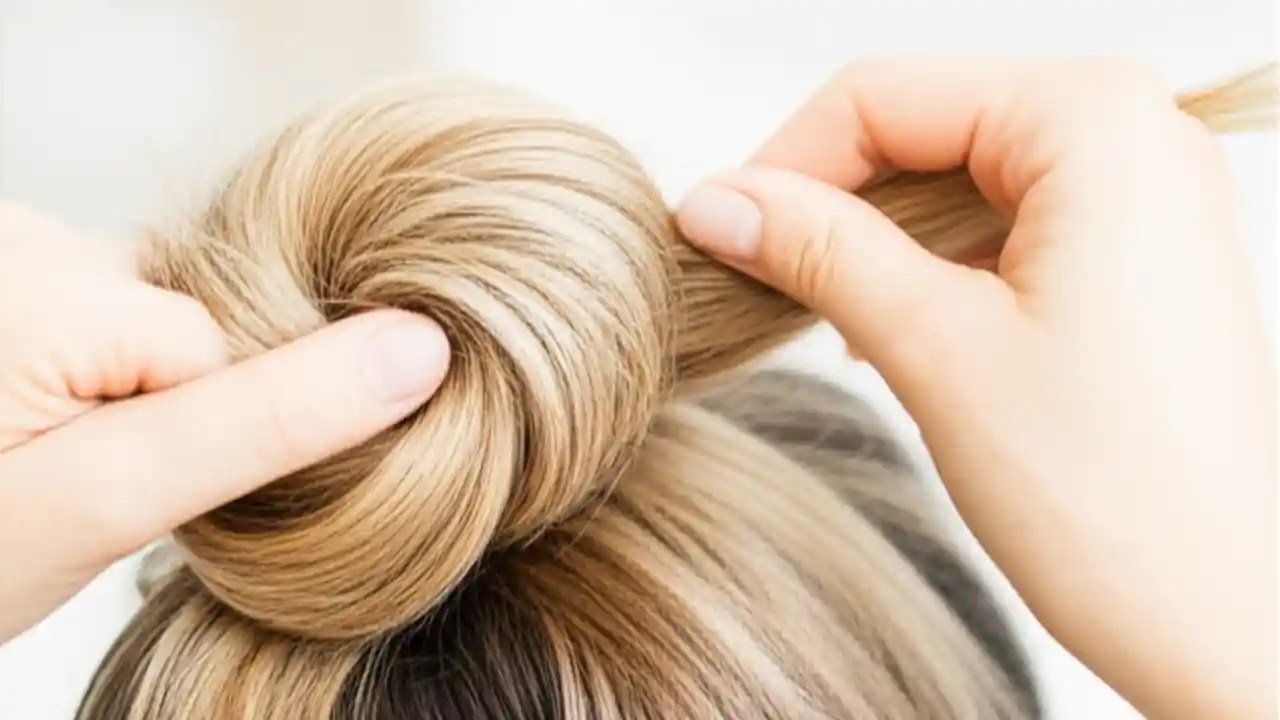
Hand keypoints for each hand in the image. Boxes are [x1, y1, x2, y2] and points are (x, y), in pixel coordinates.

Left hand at [0, 203, 448, 641]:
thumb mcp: (100, 506)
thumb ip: (260, 425)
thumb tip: (417, 350)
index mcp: (60, 283)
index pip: (239, 348)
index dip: (230, 436)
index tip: (163, 502)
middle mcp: (36, 239)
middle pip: (203, 324)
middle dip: (179, 415)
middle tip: (92, 493)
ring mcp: (15, 254)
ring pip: (159, 326)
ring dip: (142, 401)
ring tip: (55, 466)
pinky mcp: (11, 278)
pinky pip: (110, 319)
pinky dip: (107, 382)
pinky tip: (46, 430)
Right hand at [677, 58, 1275, 719]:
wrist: (1230, 622)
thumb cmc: (1120, 499)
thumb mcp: (934, 349)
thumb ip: (818, 252)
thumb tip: (720, 204)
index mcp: (1094, 122)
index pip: (883, 96)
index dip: (782, 164)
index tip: (717, 231)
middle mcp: (1134, 136)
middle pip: (922, 126)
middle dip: (828, 199)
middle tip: (756, 276)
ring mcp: (1144, 197)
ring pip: (958, 177)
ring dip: (874, 236)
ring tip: (818, 312)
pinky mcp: (1139, 257)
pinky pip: (1005, 224)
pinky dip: (933, 263)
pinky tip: (890, 324)